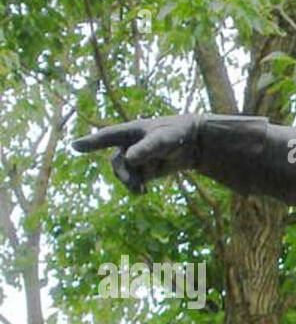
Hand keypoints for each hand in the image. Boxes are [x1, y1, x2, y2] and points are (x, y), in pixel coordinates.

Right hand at [73, 115, 200, 193]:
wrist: (193, 143)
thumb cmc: (176, 133)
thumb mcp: (163, 140)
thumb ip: (146, 148)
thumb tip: (128, 159)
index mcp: (129, 131)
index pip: (106, 137)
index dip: (90, 142)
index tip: (74, 145)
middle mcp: (129, 145)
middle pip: (117, 163)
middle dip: (123, 174)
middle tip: (134, 185)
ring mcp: (136, 158)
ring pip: (124, 174)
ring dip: (130, 183)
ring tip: (141, 191)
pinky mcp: (145, 170)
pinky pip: (134, 181)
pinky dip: (136, 187)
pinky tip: (143, 192)